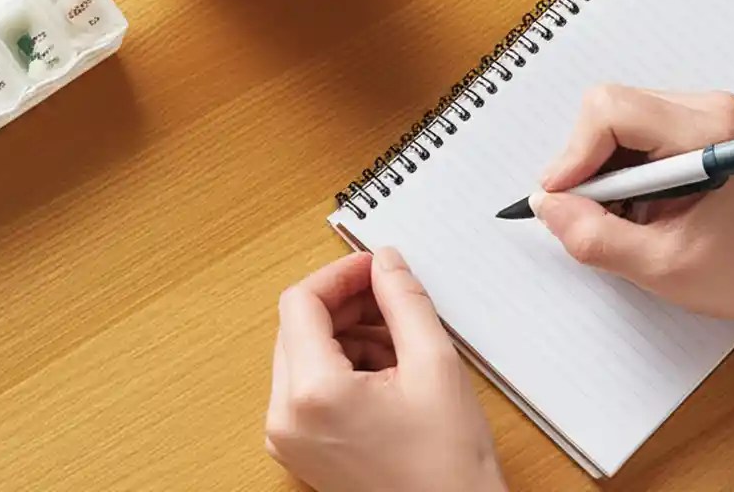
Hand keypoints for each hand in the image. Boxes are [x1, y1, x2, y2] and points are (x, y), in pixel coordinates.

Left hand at [265, 250, 504, 491]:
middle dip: (346, 307)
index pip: (301, 303)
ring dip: (348, 337)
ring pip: (304, 353)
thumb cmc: (448, 470)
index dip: (339, 275)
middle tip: (392, 300)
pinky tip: (388, 376)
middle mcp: (285, 417)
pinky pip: (308, 385)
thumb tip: (385, 263)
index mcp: (311, 395)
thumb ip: (404, 301)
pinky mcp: (298, 447)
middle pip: (298, 327)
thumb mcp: (434, 366)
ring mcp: (287, 436)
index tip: (372, 267)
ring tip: (401, 349)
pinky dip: (343, 368)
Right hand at [533, 85, 733, 317]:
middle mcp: (709, 112)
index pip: (610, 113)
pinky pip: (629, 132)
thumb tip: (549, 207)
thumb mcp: (664, 266)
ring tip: (627, 213)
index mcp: (709, 134)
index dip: (574, 156)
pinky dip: (619, 169)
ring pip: (613, 121)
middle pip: (606, 112)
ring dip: (603, 170)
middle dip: (587, 166)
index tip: (564, 195)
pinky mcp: (694, 127)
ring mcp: (703, 116)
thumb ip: (596, 238)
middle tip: (597, 212)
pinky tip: (640, 203)